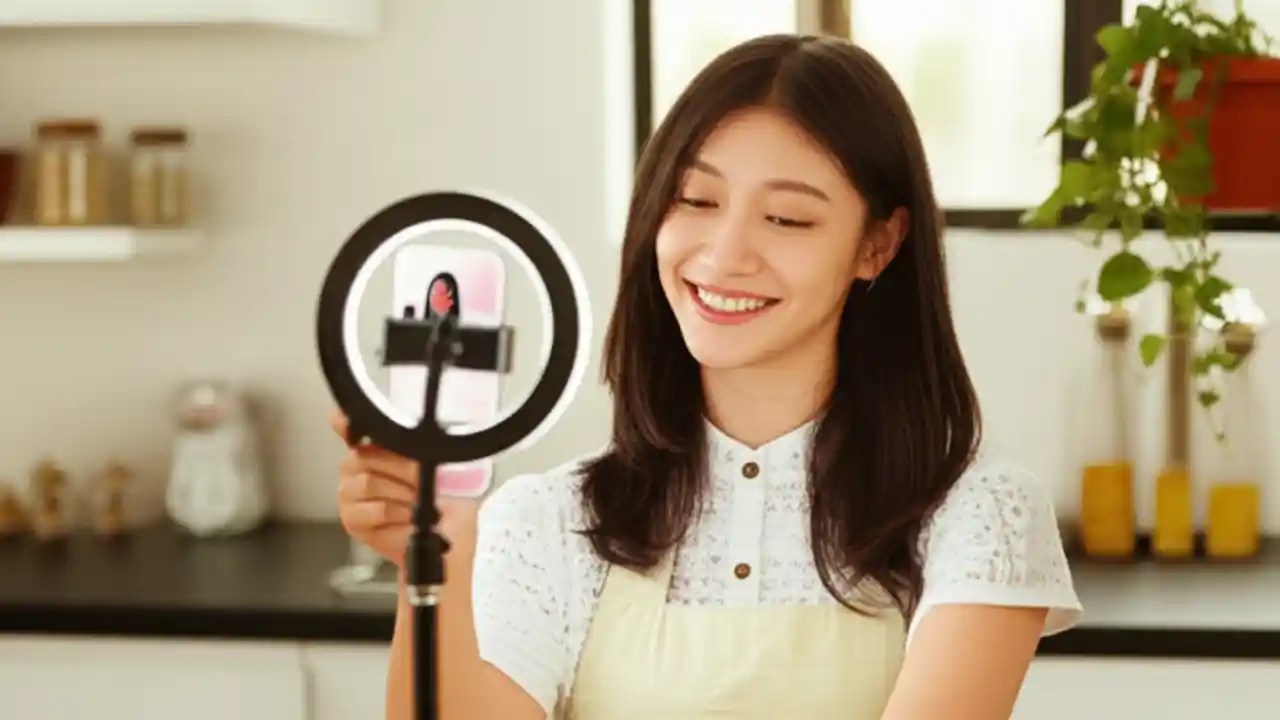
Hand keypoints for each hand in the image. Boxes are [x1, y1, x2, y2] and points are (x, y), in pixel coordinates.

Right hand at [331, 409, 478, 567]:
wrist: (446, 536)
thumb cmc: (443, 498)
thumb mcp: (444, 467)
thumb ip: (426, 449)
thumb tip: (421, 438)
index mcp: (375, 447)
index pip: (347, 426)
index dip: (343, 422)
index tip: (343, 421)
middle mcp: (354, 466)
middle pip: (365, 456)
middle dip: (402, 469)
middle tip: (424, 483)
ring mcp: (349, 493)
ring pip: (369, 483)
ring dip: (402, 495)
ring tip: (420, 505)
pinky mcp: (351, 520)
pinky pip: (375, 511)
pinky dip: (399, 516)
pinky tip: (410, 521)